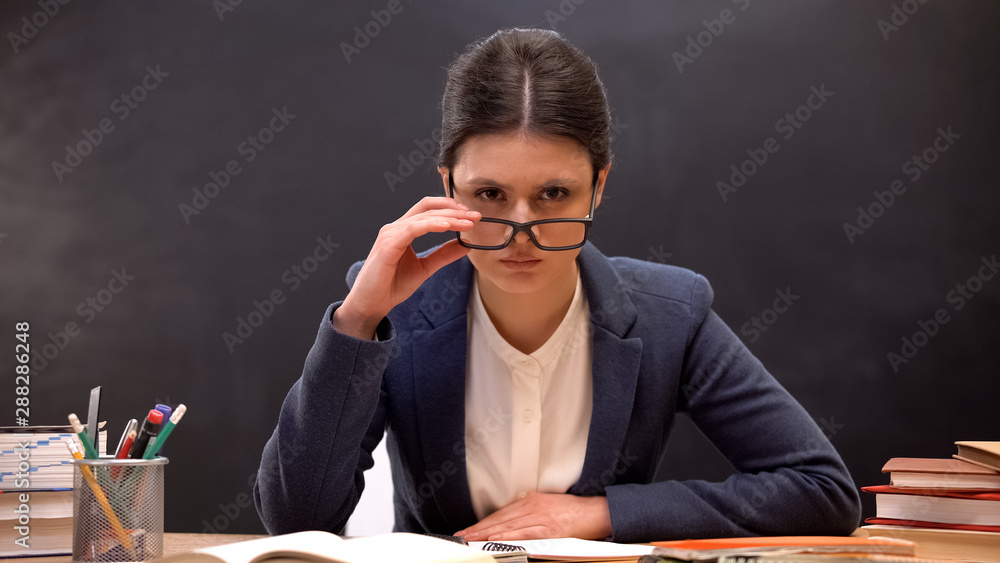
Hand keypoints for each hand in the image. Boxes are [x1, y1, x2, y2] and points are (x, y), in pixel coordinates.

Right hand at [332, 197, 479, 338]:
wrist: (372, 304)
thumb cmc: (392, 285)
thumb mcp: (425, 268)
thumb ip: (443, 255)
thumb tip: (465, 245)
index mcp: (403, 230)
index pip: (428, 208)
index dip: (450, 207)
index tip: (471, 215)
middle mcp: (396, 227)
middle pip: (428, 208)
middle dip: (455, 210)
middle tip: (476, 216)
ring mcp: (390, 234)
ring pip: (424, 217)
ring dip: (449, 218)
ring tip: (468, 223)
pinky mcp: (388, 245)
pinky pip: (413, 229)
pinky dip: (432, 225)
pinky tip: (448, 226)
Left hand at [455, 492, 611, 541]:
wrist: (594, 512)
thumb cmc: (572, 511)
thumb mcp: (547, 504)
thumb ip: (529, 510)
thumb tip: (512, 519)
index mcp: (531, 500)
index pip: (501, 513)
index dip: (483, 522)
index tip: (469, 529)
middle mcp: (532, 506)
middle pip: (500, 519)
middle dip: (480, 528)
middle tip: (463, 535)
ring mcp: (540, 517)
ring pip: (508, 526)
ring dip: (488, 533)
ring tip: (472, 540)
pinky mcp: (548, 529)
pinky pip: (523, 534)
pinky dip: (507, 537)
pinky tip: (495, 540)